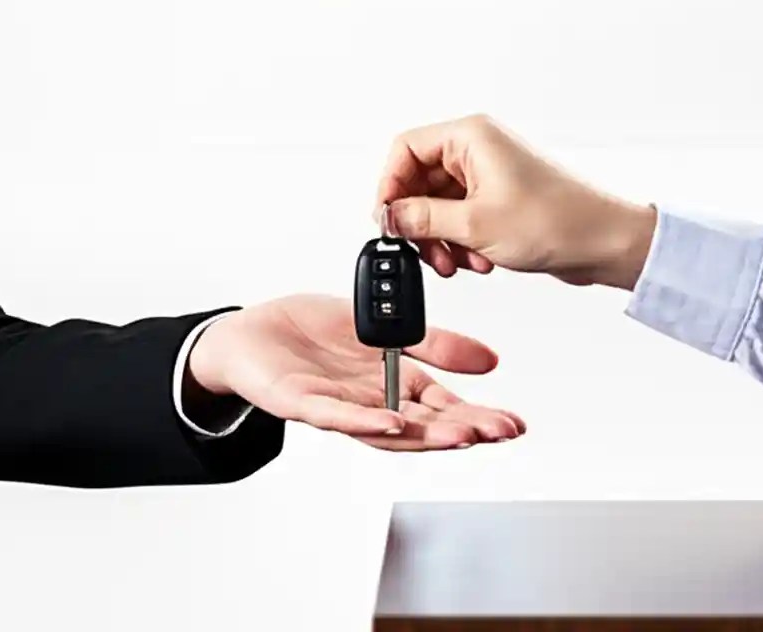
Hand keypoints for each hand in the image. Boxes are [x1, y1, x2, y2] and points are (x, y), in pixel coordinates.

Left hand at [186, 294, 524, 450]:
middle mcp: (368, 403)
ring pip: (386, 429)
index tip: (512, 423)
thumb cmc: (309, 334)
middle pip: (424, 425)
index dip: (478, 416)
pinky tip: (392, 422)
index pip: (443, 407)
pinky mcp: (301, 404)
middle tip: (499, 434)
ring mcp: (336, 408)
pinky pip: (336, 416)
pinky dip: (366, 421)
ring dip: (425, 435)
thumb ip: (433, 343)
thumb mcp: (382, 326)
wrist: (249, 333)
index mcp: (391, 384)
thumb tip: (488, 360)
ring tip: (460, 436)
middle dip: (464, 430)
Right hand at [376, 115, 657, 289]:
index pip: (404, 149)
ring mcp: (488, 174)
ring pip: (437, 204)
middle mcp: (477, 149)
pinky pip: (459, 217)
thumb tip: (388, 217)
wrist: (606, 243)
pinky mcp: (498, 199)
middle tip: (423, 249)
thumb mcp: (474, 224)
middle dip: (418, 221)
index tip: (388, 220)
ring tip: (455, 262)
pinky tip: (476, 260)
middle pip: (418, 180)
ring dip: (440, 237)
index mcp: (470, 137)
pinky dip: (459, 241)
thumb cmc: (559, 221)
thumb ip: (421, 218)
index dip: (389, 186)